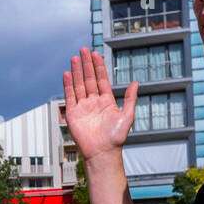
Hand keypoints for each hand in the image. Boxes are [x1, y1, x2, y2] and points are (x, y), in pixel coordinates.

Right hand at [62, 47, 137, 161]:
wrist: (102, 152)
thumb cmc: (116, 138)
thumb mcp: (127, 116)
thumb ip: (130, 99)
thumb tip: (135, 83)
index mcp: (106, 101)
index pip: (101, 80)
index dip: (98, 67)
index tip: (95, 54)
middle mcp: (94, 102)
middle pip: (89, 79)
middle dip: (86, 65)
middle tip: (83, 50)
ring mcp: (83, 107)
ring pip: (79, 85)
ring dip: (76, 71)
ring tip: (75, 58)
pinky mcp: (73, 114)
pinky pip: (69, 96)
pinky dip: (68, 85)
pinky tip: (67, 74)